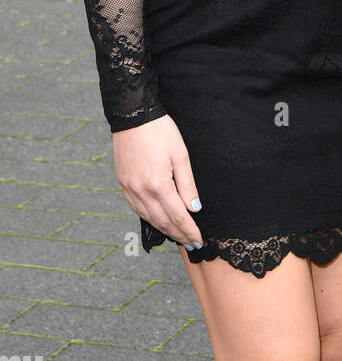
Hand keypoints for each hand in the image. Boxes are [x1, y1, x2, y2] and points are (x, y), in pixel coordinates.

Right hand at [113, 114, 203, 247]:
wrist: (133, 116)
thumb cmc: (160, 131)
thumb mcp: (180, 154)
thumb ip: (187, 184)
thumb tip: (194, 208)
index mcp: (158, 185)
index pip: (177, 216)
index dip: (189, 230)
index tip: (199, 240)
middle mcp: (141, 191)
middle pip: (163, 221)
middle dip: (178, 234)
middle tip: (191, 243)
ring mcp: (129, 189)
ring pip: (148, 217)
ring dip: (164, 229)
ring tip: (178, 236)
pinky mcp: (123, 184)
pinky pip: (137, 208)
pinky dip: (149, 217)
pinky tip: (158, 220)